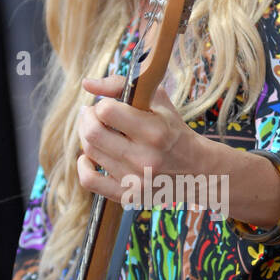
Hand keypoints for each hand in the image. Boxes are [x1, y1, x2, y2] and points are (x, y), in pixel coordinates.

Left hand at [77, 72, 210, 205]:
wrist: (196, 170)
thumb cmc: (174, 129)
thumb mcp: (158, 100)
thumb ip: (122, 85)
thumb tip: (87, 84)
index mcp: (154, 131)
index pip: (107, 111)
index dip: (102, 104)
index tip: (107, 106)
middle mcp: (144, 158)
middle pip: (93, 133)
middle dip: (87, 119)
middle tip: (93, 115)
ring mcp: (135, 180)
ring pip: (90, 153)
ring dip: (87, 137)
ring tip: (97, 131)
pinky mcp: (129, 196)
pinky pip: (90, 181)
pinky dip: (83, 166)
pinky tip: (89, 158)